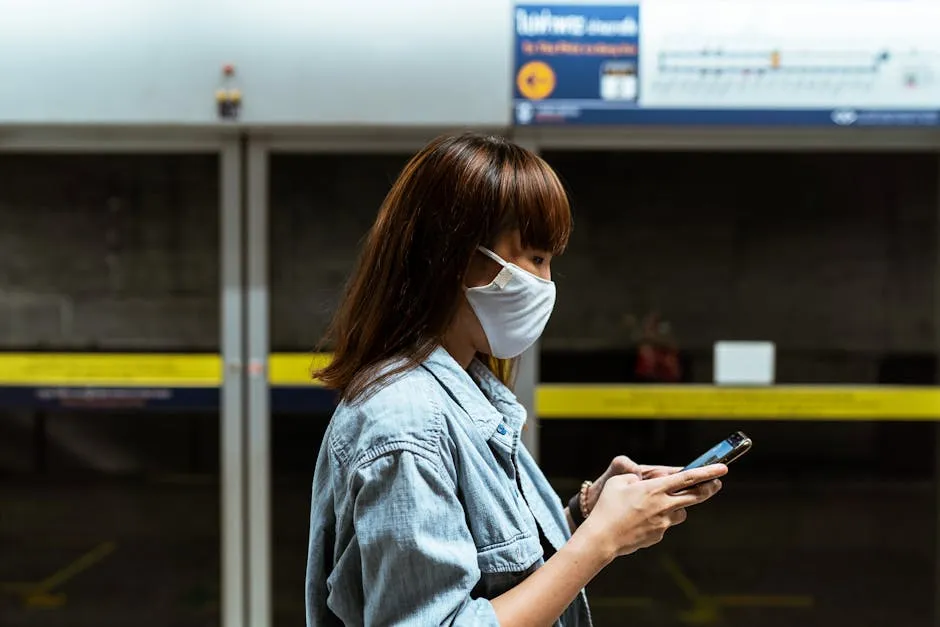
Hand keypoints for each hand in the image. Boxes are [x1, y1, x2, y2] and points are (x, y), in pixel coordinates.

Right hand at [581, 464, 726, 558]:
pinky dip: (658, 520)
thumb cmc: (607, 506)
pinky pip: (665, 524)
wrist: (602, 538)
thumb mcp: (618, 482)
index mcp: (654, 489)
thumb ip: (635, 477)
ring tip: (657, 505)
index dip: (707, 472)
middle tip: (716, 484)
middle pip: (695, 496)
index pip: (687, 478)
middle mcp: (663, 505)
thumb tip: (646, 481)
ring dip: (676, 506)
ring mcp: (663, 522)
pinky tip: (640, 521)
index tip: (723, 468)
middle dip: (709, 488)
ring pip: (680, 512)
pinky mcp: (658, 535)